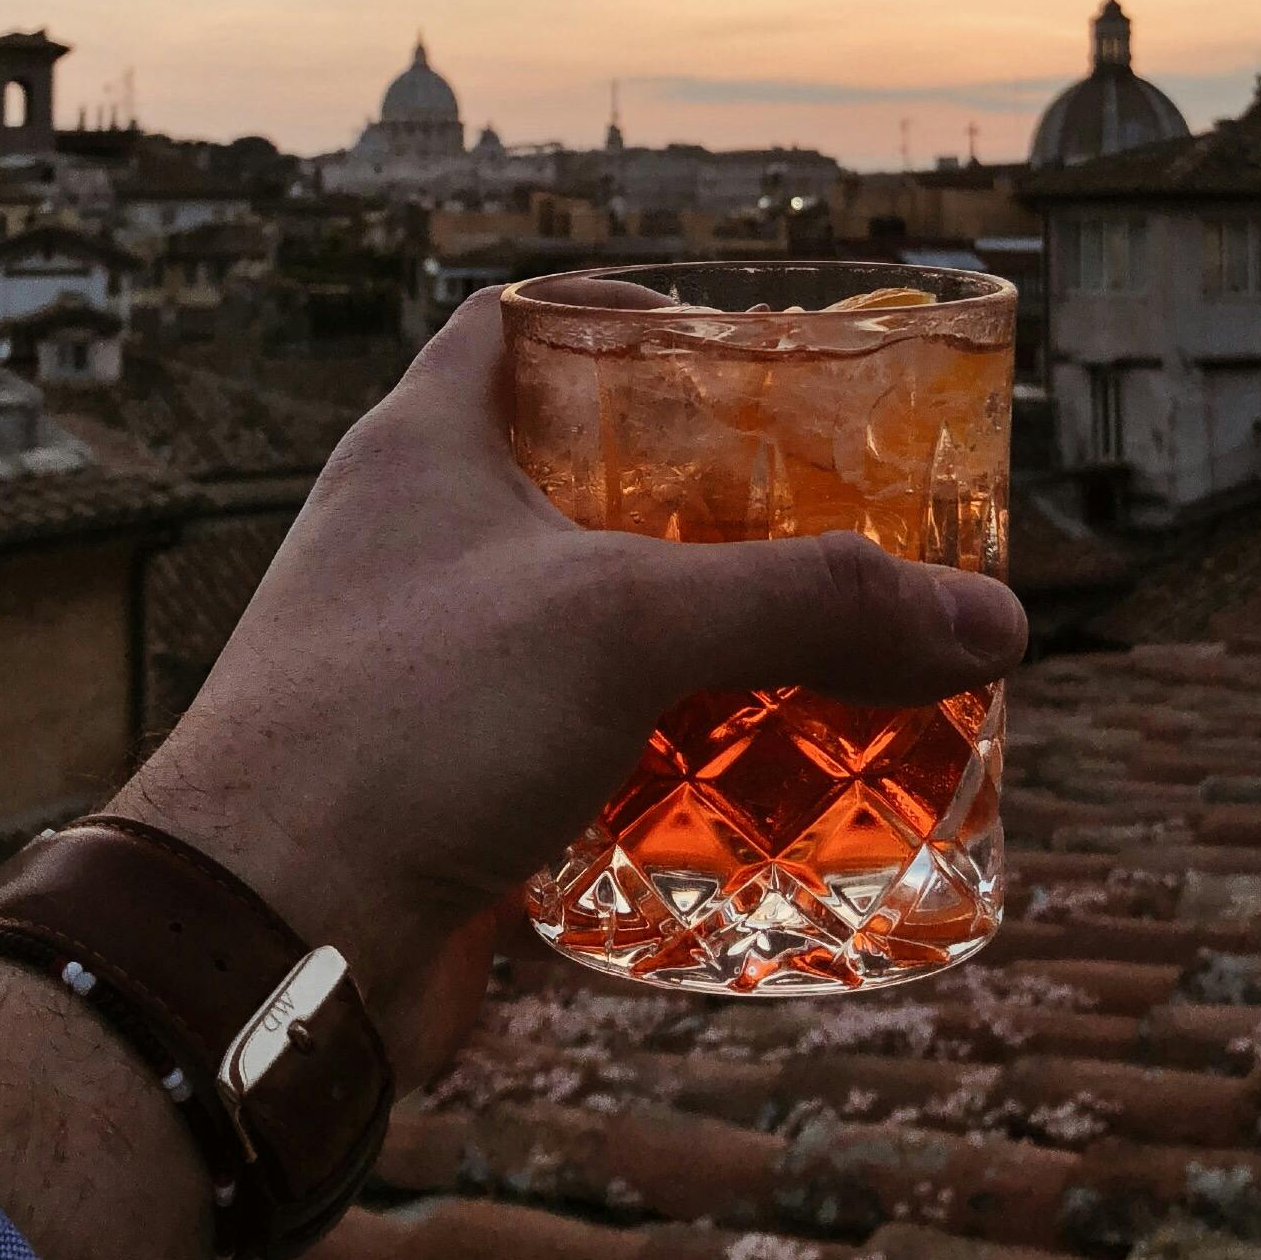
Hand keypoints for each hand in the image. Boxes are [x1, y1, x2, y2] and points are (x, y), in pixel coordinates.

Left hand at [113, 284, 1025, 1087]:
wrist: (266, 940)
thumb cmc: (405, 724)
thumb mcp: (624, 623)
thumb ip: (810, 605)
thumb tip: (994, 619)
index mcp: (424, 447)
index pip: (515, 326)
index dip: (623, 318)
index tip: (739, 346)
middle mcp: (419, 545)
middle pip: (583, 486)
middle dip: (709, 507)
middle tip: (835, 520)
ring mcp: (430, 670)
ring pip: (591, 629)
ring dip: (699, 644)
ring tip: (832, 652)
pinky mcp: (451, 787)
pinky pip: (584, 749)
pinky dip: (667, 760)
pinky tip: (763, 787)